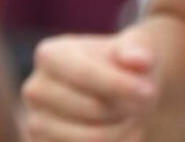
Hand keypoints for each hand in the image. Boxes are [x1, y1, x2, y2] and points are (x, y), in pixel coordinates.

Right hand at [25, 32, 158, 141]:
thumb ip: (137, 51)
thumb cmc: (125, 71)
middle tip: (142, 105)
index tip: (149, 91)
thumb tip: (139, 59)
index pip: (84, 74)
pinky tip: (124, 136)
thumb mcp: (135, 52)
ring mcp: (37, 123)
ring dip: (124, 132)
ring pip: (93, 139)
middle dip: (128, 110)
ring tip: (133, 121)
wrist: (116, 98)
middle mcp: (35, 90)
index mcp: (49, 55)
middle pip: (94, 108)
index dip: (121, 85)